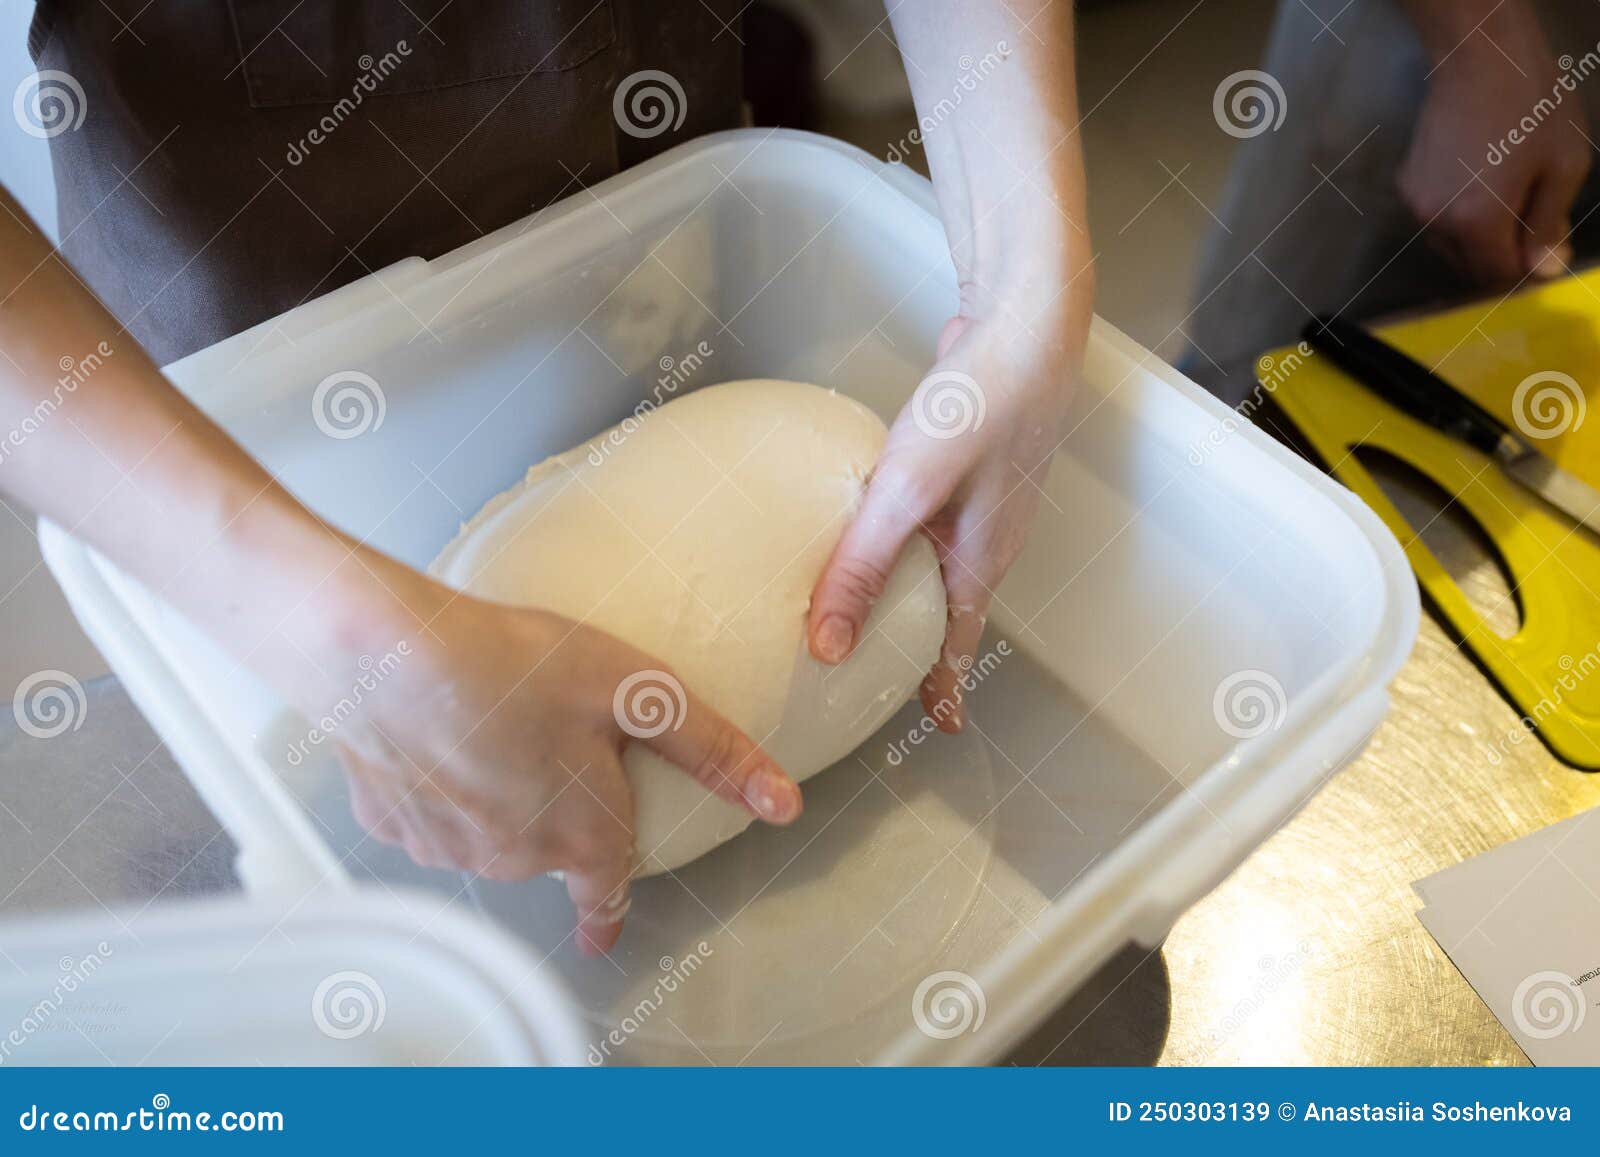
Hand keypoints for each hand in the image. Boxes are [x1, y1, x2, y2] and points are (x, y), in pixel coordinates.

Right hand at [329, 578, 801, 955]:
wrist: (386, 657)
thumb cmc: (515, 667)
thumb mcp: (639, 694)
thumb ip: (711, 750)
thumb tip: (782, 801)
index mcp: (582, 835)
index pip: (604, 893)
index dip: (607, 914)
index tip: (602, 933)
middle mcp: (516, 857)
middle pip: (546, 846)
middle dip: (551, 808)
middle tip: (542, 741)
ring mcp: (447, 846)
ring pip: (484, 830)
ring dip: (493, 795)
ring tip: (488, 724)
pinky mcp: (391, 820)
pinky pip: (427, 811)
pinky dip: (436, 783)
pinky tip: (434, 733)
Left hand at [806, 307, 1082, 731]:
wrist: (1027, 319)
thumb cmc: (981, 403)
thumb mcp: (908, 490)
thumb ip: (863, 565)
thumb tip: (827, 646)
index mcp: (982, 559)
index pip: (957, 643)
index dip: (942, 686)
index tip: (931, 723)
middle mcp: (987, 536)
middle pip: (947, 605)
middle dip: (915, 640)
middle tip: (876, 664)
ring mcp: (982, 496)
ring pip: (938, 557)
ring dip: (904, 584)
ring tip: (863, 601)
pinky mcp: (966, 459)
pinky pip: (930, 512)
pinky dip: (902, 531)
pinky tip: (868, 518)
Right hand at [1398, 15, 1590, 284]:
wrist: (1480, 59)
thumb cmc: (1531, 105)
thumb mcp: (1563, 165)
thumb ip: (1549, 225)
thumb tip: (1542, 270)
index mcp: (1478, 221)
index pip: (1497, 274)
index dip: (1524, 267)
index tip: (1544, 245)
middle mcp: (1437, 222)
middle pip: (1469, 265)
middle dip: (1500, 252)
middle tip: (1529, 215)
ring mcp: (1415, 205)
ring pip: (1450, 245)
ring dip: (1476, 236)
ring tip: (1502, 194)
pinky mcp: (1405, 186)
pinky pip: (1435, 219)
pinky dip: (1457, 215)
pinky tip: (1476, 179)